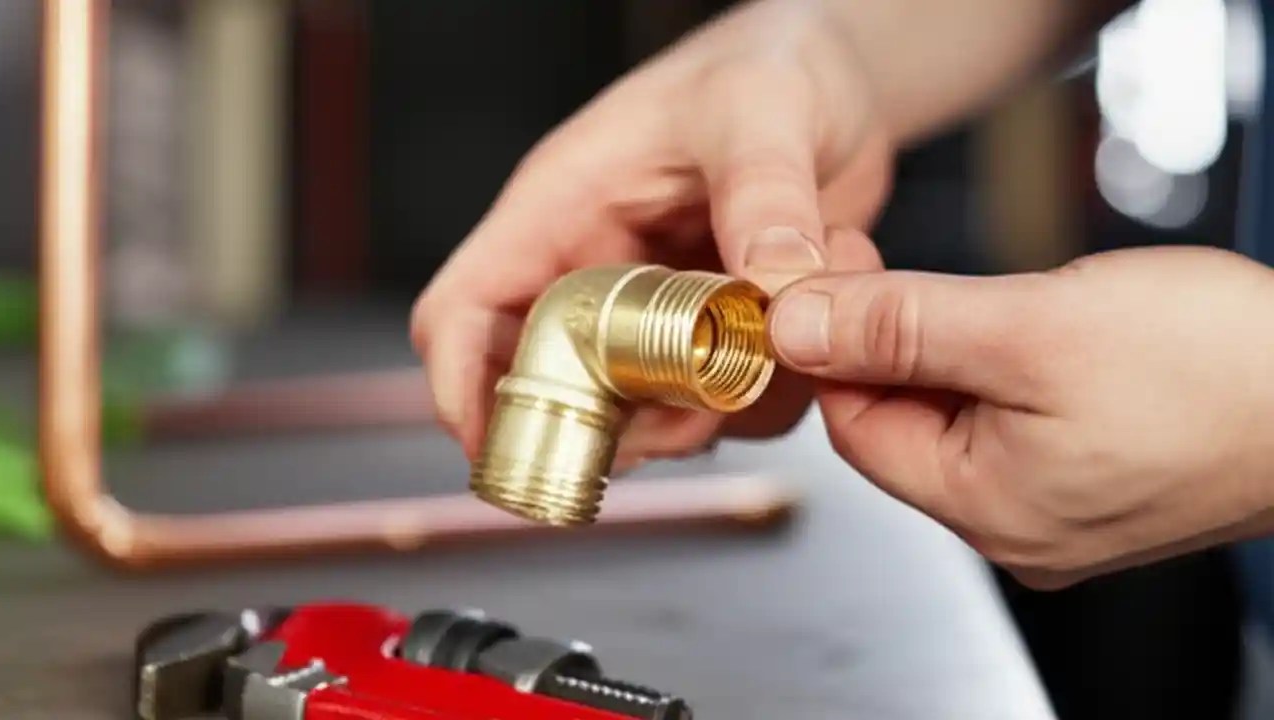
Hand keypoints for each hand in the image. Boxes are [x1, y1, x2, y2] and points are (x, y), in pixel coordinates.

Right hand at [412, 0, 892, 467]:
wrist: (836, 79)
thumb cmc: (768, 63)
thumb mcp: (761, 109)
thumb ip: (765, 194)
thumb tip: (771, 286)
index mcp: (560, 208)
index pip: (463, 309)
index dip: (460, 387)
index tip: (496, 450)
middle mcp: (594, 267)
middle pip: (543, 385)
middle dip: (600, 428)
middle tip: (674, 432)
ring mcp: (651, 309)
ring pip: (635, 410)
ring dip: (692, 419)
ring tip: (755, 380)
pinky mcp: (709, 333)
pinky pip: (716, 403)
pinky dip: (755, 403)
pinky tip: (799, 353)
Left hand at [767, 246, 1273, 587]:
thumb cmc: (1217, 370)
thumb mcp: (1030, 328)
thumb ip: (901, 327)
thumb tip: (797, 324)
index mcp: (986, 509)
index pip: (855, 425)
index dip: (831, 345)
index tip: (824, 278)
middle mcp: (1015, 528)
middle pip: (901, 424)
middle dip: (885, 342)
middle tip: (881, 265)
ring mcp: (1057, 511)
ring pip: (956, 419)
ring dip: (940, 350)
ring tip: (968, 292)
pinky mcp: (1096, 482)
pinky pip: (1011, 423)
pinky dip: (995, 370)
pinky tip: (1019, 328)